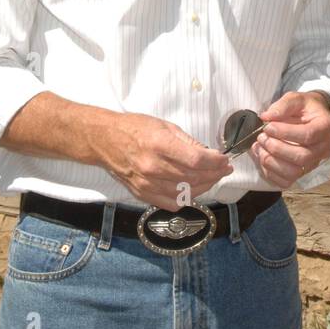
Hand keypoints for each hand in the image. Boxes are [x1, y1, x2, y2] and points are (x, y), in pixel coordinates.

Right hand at [99, 111, 232, 208]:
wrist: (105, 140)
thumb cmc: (135, 128)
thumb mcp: (165, 125)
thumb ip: (188, 142)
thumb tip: (209, 154)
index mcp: (160, 145)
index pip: (196, 160)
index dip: (215, 162)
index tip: (224, 160)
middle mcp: (153, 167)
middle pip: (193, 177)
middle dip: (214, 174)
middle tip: (224, 169)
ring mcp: (147, 183)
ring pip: (185, 192)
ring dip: (204, 187)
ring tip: (213, 179)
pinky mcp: (142, 193)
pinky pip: (170, 203)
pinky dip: (186, 198)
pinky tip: (194, 190)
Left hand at [250, 91, 329, 188]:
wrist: (316, 117)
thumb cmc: (307, 108)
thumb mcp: (297, 98)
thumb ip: (283, 106)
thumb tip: (266, 117)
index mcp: (325, 127)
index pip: (308, 135)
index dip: (285, 133)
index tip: (268, 126)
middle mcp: (323, 148)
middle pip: (301, 157)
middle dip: (276, 148)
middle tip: (261, 137)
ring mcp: (314, 163)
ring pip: (294, 173)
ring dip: (271, 162)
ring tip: (259, 148)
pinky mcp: (303, 172)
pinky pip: (287, 181)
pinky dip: (271, 173)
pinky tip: (262, 158)